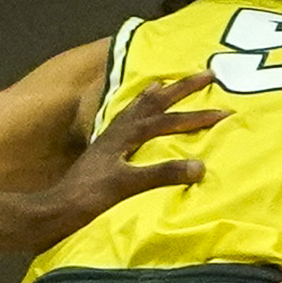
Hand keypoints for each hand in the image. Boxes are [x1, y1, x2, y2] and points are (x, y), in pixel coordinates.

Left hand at [25, 74, 226, 245]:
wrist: (57, 209)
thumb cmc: (90, 196)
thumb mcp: (128, 185)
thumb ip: (162, 174)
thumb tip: (200, 166)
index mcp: (125, 135)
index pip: (167, 120)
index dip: (196, 116)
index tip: (224, 112)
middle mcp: (118, 131)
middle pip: (154, 102)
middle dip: (181, 88)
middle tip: (206, 74)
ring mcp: (110, 139)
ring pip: (137, 108)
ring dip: (155, 95)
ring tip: (165, 83)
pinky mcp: (105, 150)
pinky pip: (127, 121)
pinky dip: (138, 112)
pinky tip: (138, 117)